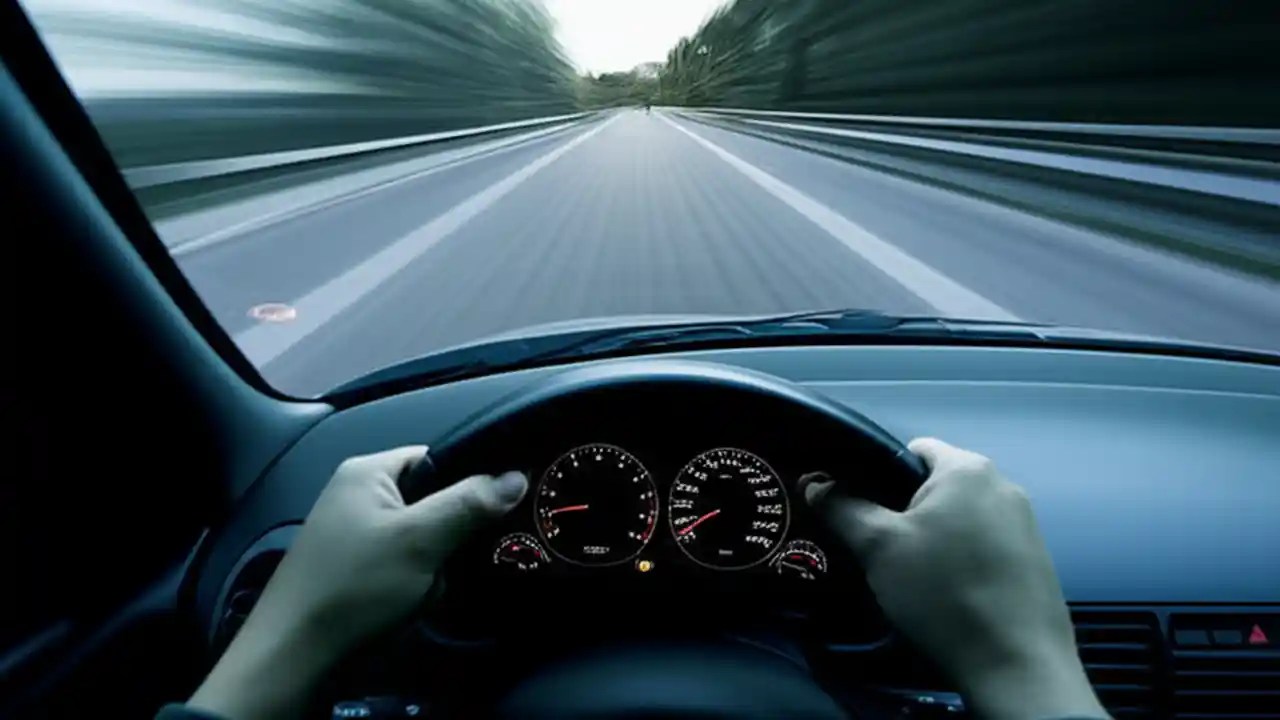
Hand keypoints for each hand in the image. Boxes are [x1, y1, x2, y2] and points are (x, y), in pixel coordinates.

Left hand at [190, 446, 527, 719]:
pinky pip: (407, 564)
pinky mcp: (358, 567)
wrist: (295, 654)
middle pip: (435, 501)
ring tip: (423, 590)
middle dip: (449, 537)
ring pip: (426, 539)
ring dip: (434, 569)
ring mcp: (357, 533)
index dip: (470, 481)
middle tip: (448, 560)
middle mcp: (361, 494)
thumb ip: (469, 504)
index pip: (438, 457)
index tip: (495, 511)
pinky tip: (409, 604)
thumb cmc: (355, 585)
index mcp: (369, 471)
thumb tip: (519, 475)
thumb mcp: (419, 541)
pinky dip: (416, 586)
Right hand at [802, 438, 1106, 719]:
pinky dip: (962, 558)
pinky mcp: (1035, 558)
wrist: (1016, 665)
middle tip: (882, 549)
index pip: (911, 449)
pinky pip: (985, 542)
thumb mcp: (879, 548)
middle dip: (906, 511)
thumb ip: (843, 508)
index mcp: (968, 468)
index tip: (862, 512)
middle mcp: (1004, 484)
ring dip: (934, 537)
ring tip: (913, 576)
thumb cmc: (943, 593)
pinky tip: (950, 593)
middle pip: (936, 484)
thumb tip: (814, 483)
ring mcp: (1026, 523)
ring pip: (960, 516)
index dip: (878, 475)